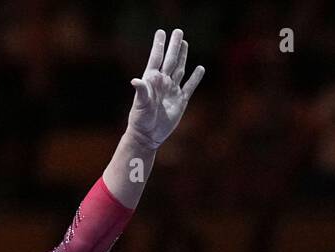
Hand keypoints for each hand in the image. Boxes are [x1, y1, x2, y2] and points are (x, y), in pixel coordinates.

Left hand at [127, 28, 204, 149]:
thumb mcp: (140, 105)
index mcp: (152, 81)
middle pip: (171, 60)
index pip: (156, 59)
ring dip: (183, 56)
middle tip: (178, 31)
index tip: (161, 32)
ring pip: (180, 70)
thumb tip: (135, 80)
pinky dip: (195, 78)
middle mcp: (163, 83)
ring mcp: (172, 90)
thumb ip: (141, 91)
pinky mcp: (180, 100)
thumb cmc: (140, 120)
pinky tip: (200, 68)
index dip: (159, 45)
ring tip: (185, 43)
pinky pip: (190, 86)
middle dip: (174, 46)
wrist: (148, 136)